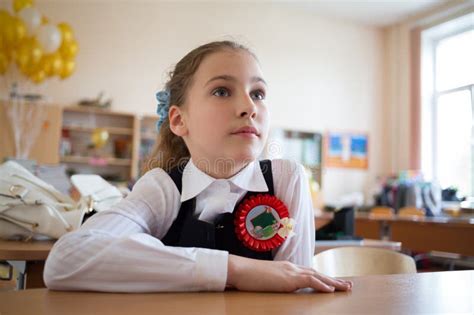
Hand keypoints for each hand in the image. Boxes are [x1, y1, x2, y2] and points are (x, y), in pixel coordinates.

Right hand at [226, 254, 352, 292]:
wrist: (239, 269)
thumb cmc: (247, 276)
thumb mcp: (265, 280)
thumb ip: (276, 282)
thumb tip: (281, 288)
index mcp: (286, 268)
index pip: (309, 272)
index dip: (322, 278)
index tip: (333, 283)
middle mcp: (291, 268)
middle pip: (317, 273)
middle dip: (333, 280)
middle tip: (348, 286)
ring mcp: (290, 272)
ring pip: (317, 276)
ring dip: (333, 282)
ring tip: (346, 288)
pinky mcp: (288, 278)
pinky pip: (309, 281)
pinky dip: (321, 285)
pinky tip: (331, 290)